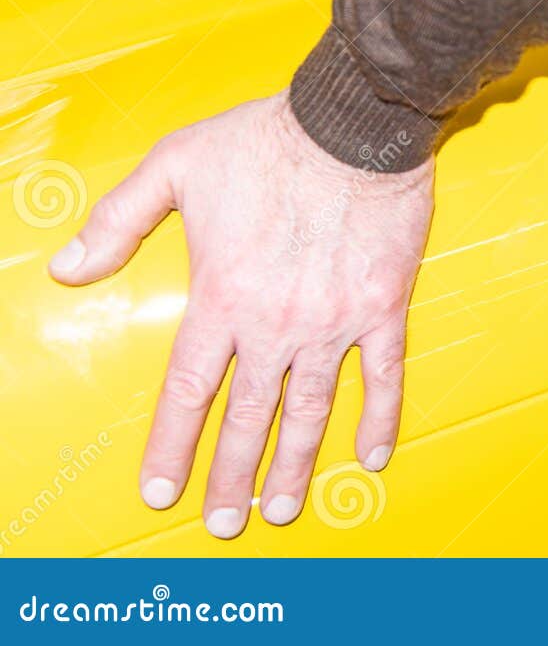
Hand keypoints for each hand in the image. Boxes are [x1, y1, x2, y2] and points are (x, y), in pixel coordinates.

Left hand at [49, 91, 433, 537]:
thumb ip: (117, 221)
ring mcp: (333, 322)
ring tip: (282, 509)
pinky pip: (383, 377)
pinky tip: (369, 457)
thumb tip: (67, 269)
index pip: (188, 392)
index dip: (173, 447)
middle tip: (225, 522)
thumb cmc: (265, 139)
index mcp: (222, 297)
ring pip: (311, 411)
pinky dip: (378, 421)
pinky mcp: (382, 307)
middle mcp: (276, 324)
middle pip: (249, 418)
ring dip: (295, 467)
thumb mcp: (174, 166)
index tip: (162, 489)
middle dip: (232, 477)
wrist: (353, 123)